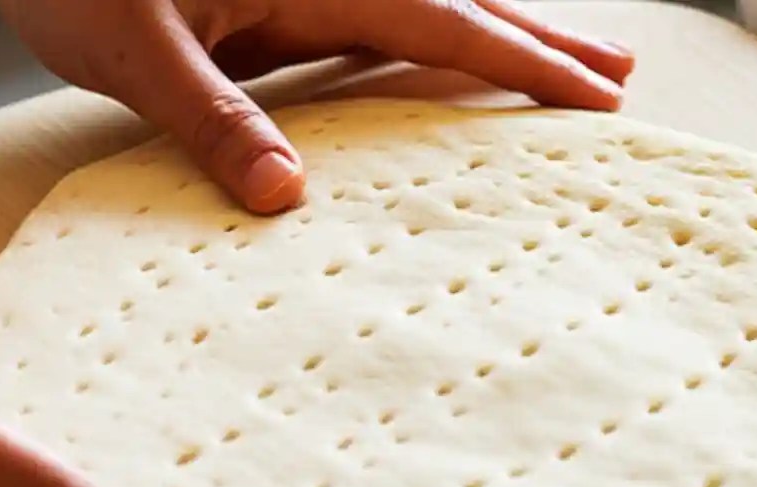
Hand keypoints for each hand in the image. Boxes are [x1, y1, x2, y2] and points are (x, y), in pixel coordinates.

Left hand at [0, 0, 634, 213]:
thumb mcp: (135, 45)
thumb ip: (212, 114)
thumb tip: (286, 197)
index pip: (448, 22)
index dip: (527, 62)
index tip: (596, 97)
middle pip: (467, 3)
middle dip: (546, 41)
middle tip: (622, 77)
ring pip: (437, 6)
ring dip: (508, 33)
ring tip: (574, 61)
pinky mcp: (289, 1)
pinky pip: (389, 25)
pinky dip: (441, 45)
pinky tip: (452, 63)